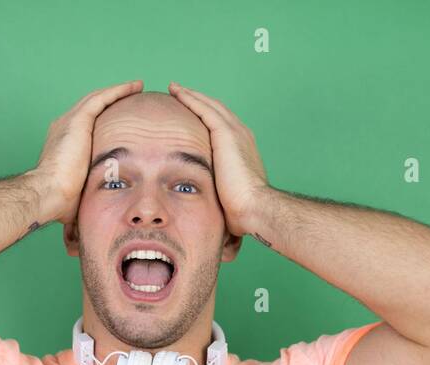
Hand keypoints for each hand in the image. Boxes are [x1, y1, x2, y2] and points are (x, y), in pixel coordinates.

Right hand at [28, 80, 143, 225]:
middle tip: (131, 98)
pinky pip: (102, 98)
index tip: (119, 123)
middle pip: (92, 109)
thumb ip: (84, 196)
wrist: (48, 194)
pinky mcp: (78, 120)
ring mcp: (69, 122)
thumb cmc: (59, 202)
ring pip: (97, 99)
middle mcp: (64, 127)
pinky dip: (118, 91)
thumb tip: (86, 226)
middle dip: (111, 102)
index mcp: (63, 143)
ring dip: (118, 92)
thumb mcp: (76, 195)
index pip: (86, 126)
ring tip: (136, 87)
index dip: (103, 121)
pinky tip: (134, 87)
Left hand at [168, 81, 269, 236]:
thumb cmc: (242, 211)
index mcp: (242, 149)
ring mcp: (235, 132)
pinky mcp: (226, 133)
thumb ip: (218, 193)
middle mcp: (241, 136)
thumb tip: (205, 209)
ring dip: (192, 95)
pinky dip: (190, 98)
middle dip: (198, 101)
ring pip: (209, 105)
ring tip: (175, 88)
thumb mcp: (227, 197)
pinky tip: (177, 92)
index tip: (191, 115)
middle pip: (216, 111)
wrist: (254, 207)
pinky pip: (204, 108)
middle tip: (180, 93)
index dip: (206, 118)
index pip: (221, 127)